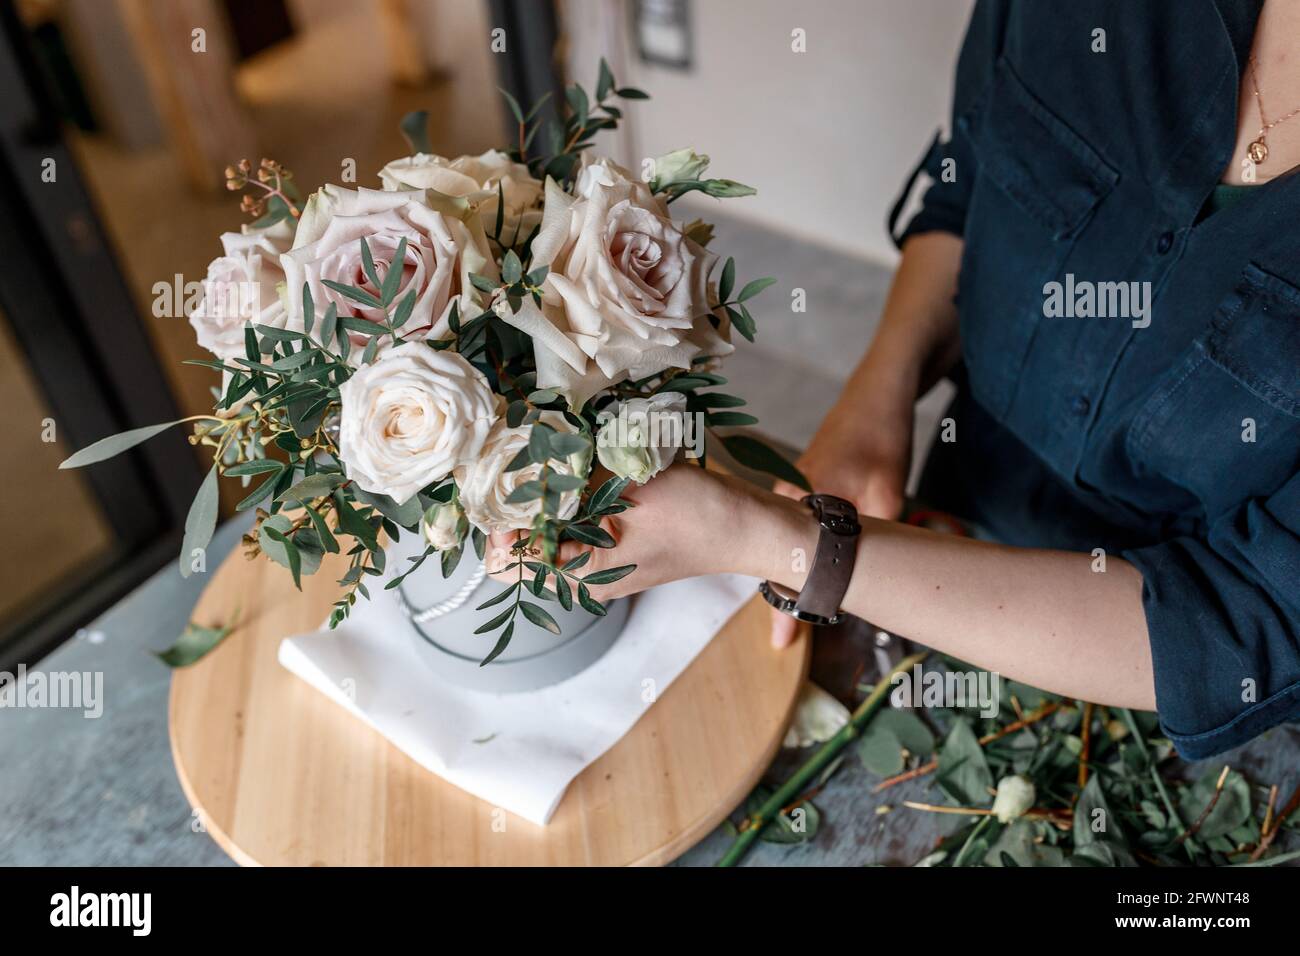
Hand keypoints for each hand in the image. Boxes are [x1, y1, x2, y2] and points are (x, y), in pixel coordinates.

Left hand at [487, 464, 777, 600]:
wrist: (746, 526)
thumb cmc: (695, 514)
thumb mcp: (628, 491)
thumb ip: (572, 488)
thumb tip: (521, 470)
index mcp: (582, 577)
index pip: (505, 565)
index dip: (497, 525)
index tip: (508, 484)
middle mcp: (584, 577)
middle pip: (522, 547)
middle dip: (519, 505)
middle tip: (529, 463)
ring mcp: (600, 561)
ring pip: (548, 531)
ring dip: (547, 498)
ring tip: (558, 460)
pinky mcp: (615, 543)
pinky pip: (575, 524)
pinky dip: (572, 497)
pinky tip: (585, 469)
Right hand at [768, 383, 913, 647]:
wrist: (877, 394)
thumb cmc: (880, 439)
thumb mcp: (888, 494)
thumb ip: (876, 542)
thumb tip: (871, 584)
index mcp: (799, 502)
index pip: (783, 566)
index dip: (785, 609)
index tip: (779, 644)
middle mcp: (785, 497)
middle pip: (774, 556)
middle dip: (783, 595)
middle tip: (787, 633)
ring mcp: (791, 488)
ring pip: (781, 542)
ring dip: (790, 570)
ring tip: (800, 604)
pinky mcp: (802, 483)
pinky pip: (791, 525)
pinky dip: (796, 546)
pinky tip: (808, 560)